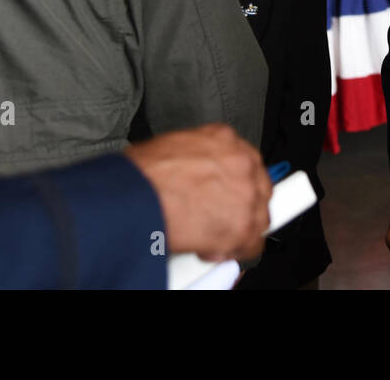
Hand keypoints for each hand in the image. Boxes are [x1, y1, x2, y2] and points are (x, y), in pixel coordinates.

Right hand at [125, 124, 271, 261]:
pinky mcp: (242, 223)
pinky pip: (251, 246)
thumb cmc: (140, 175)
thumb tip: (199, 179)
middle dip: (241, 204)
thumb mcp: (172, 149)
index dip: (235, 182)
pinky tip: (209, 247)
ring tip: (209, 234)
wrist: (130, 196)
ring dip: (238, 228)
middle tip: (219, 216)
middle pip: (258, 187)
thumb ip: (197, 162)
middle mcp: (240, 161)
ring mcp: (245, 192)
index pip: (245, 161)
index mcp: (222, 137)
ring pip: (259, 217)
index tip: (229, 192)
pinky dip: (233, 251)